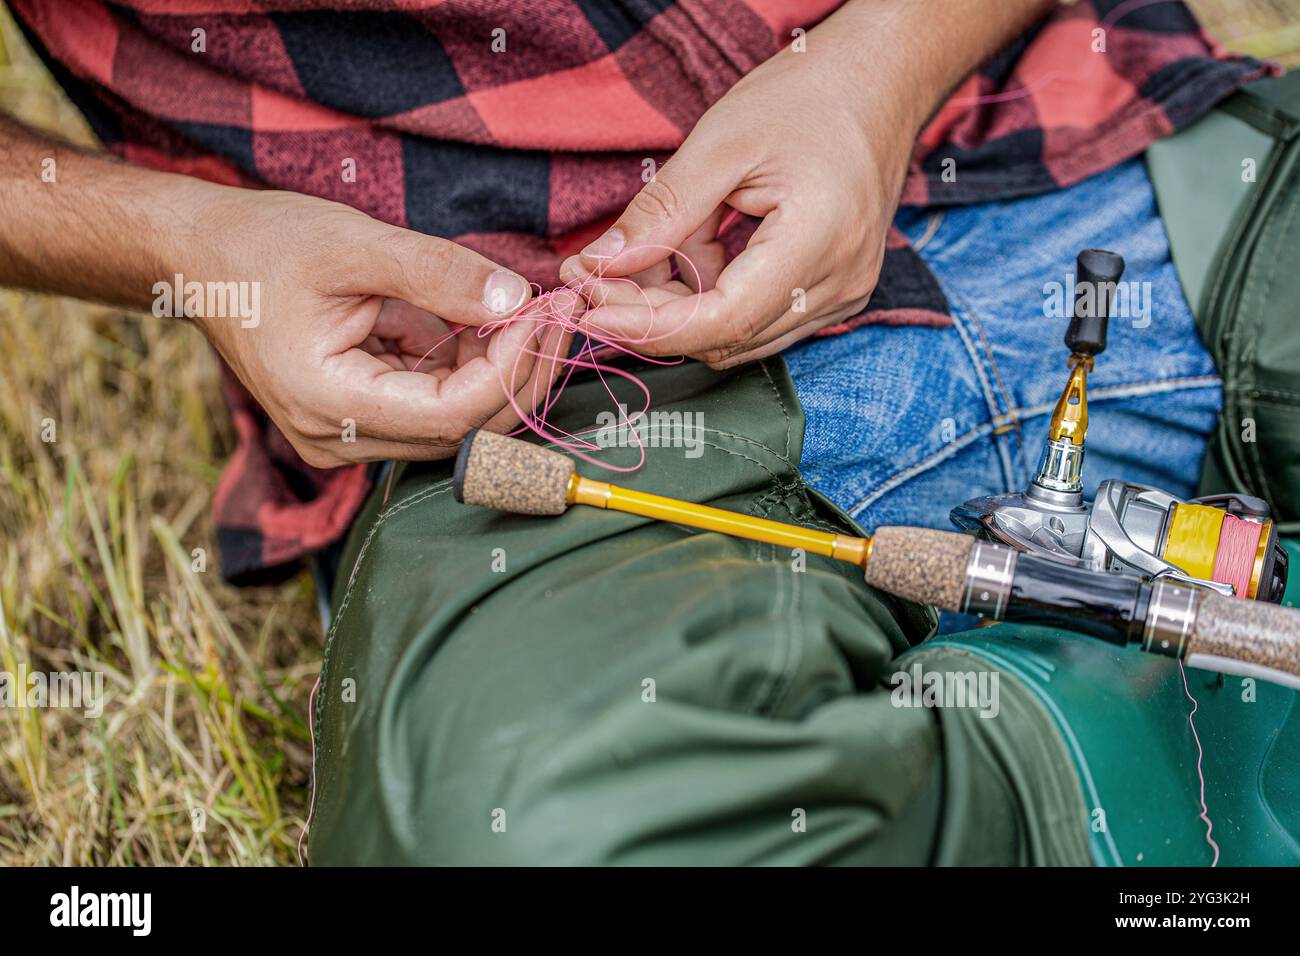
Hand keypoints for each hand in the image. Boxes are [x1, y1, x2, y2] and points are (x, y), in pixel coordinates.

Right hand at [187, 189, 570, 466]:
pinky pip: (434, 407)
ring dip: (501, 375)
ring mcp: (347, 436)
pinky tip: (491, 327)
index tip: (542, 315)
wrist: (201, 258)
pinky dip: (471, 371)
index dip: (508, 370)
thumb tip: (516, 300)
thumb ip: (436, 274)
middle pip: (461, 431)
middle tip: (559, 316)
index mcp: (326, 403)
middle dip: (519, 375)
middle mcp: (337, 438)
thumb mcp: (353, 245)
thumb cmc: (263, 245)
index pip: (449, 415)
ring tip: (533, 315)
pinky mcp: (360, 419)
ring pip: (454, 425)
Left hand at [556, 3, 940, 367]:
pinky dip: (710, 300)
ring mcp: (843, 294)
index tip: (592, 308)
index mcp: (821, 241)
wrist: (879, 82)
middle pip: (727, 337)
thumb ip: (662, 213)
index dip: (652, 326)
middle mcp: (840, 283)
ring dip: (678, 309)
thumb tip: (602, 266)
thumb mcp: (721, 143)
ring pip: (738, 337)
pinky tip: (688, 253)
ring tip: (638, 257)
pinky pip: (758, 319)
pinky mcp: (834, 293)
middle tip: (591, 276)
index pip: (726, 320)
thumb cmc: (807, 97)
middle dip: (651, 316)